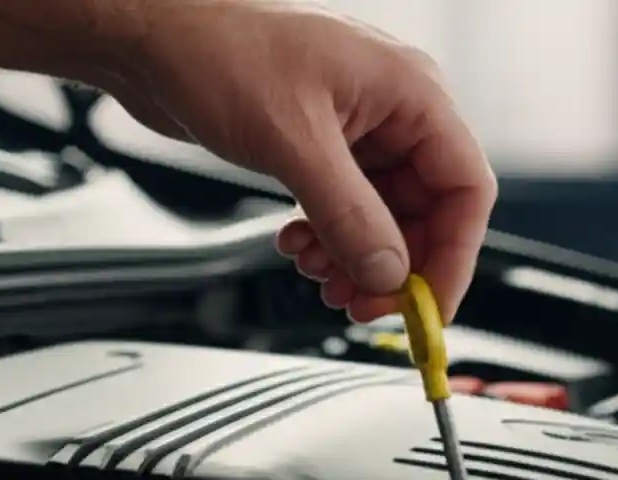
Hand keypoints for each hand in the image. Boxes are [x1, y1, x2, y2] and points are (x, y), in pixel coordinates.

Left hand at [107, 0, 496, 322]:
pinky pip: (348, 208)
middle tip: (360, 304)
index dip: (452, 256)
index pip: (466, 188)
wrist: (152, 33)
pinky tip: (298, 244)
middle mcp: (394, 110)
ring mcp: (359, 128)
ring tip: (318, 275)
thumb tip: (388, 273)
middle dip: (395, 266)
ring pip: (385, 217)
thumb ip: (349, 216)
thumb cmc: (218, 49)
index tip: (425, 307)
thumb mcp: (293, 142)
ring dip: (357, 258)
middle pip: (428, 211)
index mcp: (411, 92)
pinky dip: (330, 237)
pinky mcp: (323, 145)